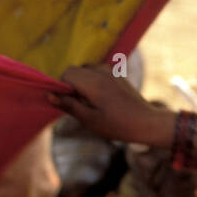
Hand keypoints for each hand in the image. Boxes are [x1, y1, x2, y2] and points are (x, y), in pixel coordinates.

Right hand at [49, 63, 172, 145]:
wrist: (147, 122)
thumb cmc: (118, 125)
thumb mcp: (90, 120)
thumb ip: (69, 106)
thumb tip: (49, 95)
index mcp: (93, 82)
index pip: (66, 74)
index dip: (62, 88)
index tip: (69, 104)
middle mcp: (102, 71)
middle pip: (75, 70)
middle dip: (71, 85)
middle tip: (80, 105)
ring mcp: (111, 71)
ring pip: (86, 70)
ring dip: (82, 83)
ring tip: (91, 103)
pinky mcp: (118, 74)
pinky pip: (97, 72)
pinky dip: (93, 82)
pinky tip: (102, 99)